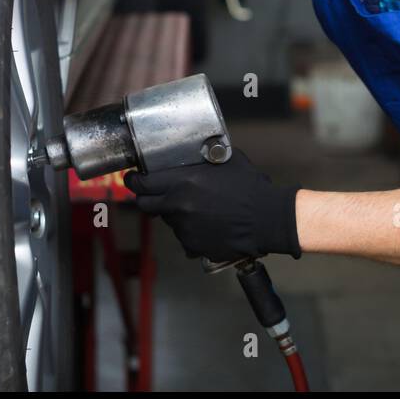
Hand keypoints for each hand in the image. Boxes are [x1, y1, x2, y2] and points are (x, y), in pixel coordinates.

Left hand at [124, 149, 301, 261]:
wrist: (267, 219)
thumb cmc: (250, 187)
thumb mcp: (225, 160)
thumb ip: (201, 159)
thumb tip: (190, 153)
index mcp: (183, 182)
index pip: (141, 183)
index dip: (133, 180)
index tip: (132, 177)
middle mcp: (178, 206)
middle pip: (146, 204)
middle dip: (146, 197)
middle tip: (153, 192)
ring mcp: (184, 228)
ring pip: (167, 219)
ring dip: (173, 212)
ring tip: (195, 207)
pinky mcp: (192, 245)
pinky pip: (183, 236)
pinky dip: (189, 229)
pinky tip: (206, 222)